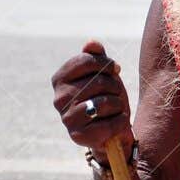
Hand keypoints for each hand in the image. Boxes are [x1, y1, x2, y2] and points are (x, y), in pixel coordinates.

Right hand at [51, 40, 132, 161]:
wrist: (110, 132)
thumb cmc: (106, 98)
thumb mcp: (103, 74)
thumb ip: (97, 56)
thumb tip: (91, 43)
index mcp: (59, 79)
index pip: (85, 61)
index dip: (106, 64)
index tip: (114, 70)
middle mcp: (58, 99)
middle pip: (97, 81)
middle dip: (114, 85)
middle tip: (116, 93)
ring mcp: (66, 119)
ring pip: (103, 102)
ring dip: (118, 103)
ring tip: (117, 108)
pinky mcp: (78, 137)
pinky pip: (109, 123)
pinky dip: (121, 121)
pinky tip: (118, 122)